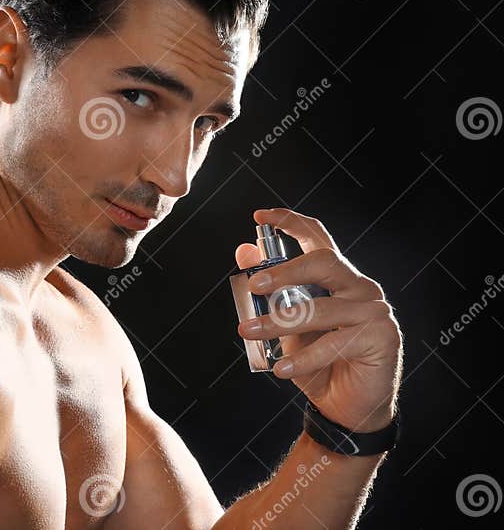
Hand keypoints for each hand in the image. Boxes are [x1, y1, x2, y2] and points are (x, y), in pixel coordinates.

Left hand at [235, 208, 403, 432]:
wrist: (346, 408)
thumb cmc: (318, 362)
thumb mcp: (286, 324)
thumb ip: (270, 290)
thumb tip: (243, 251)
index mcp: (337, 277)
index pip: (318, 238)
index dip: (291, 222)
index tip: (260, 215)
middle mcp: (359, 287)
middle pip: (323, 262)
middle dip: (285, 270)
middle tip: (253, 285)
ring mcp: (374, 310)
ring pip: (321, 307)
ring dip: (279, 321)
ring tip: (249, 331)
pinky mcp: (382, 336)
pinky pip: (335, 343)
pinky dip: (304, 357)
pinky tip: (282, 368)